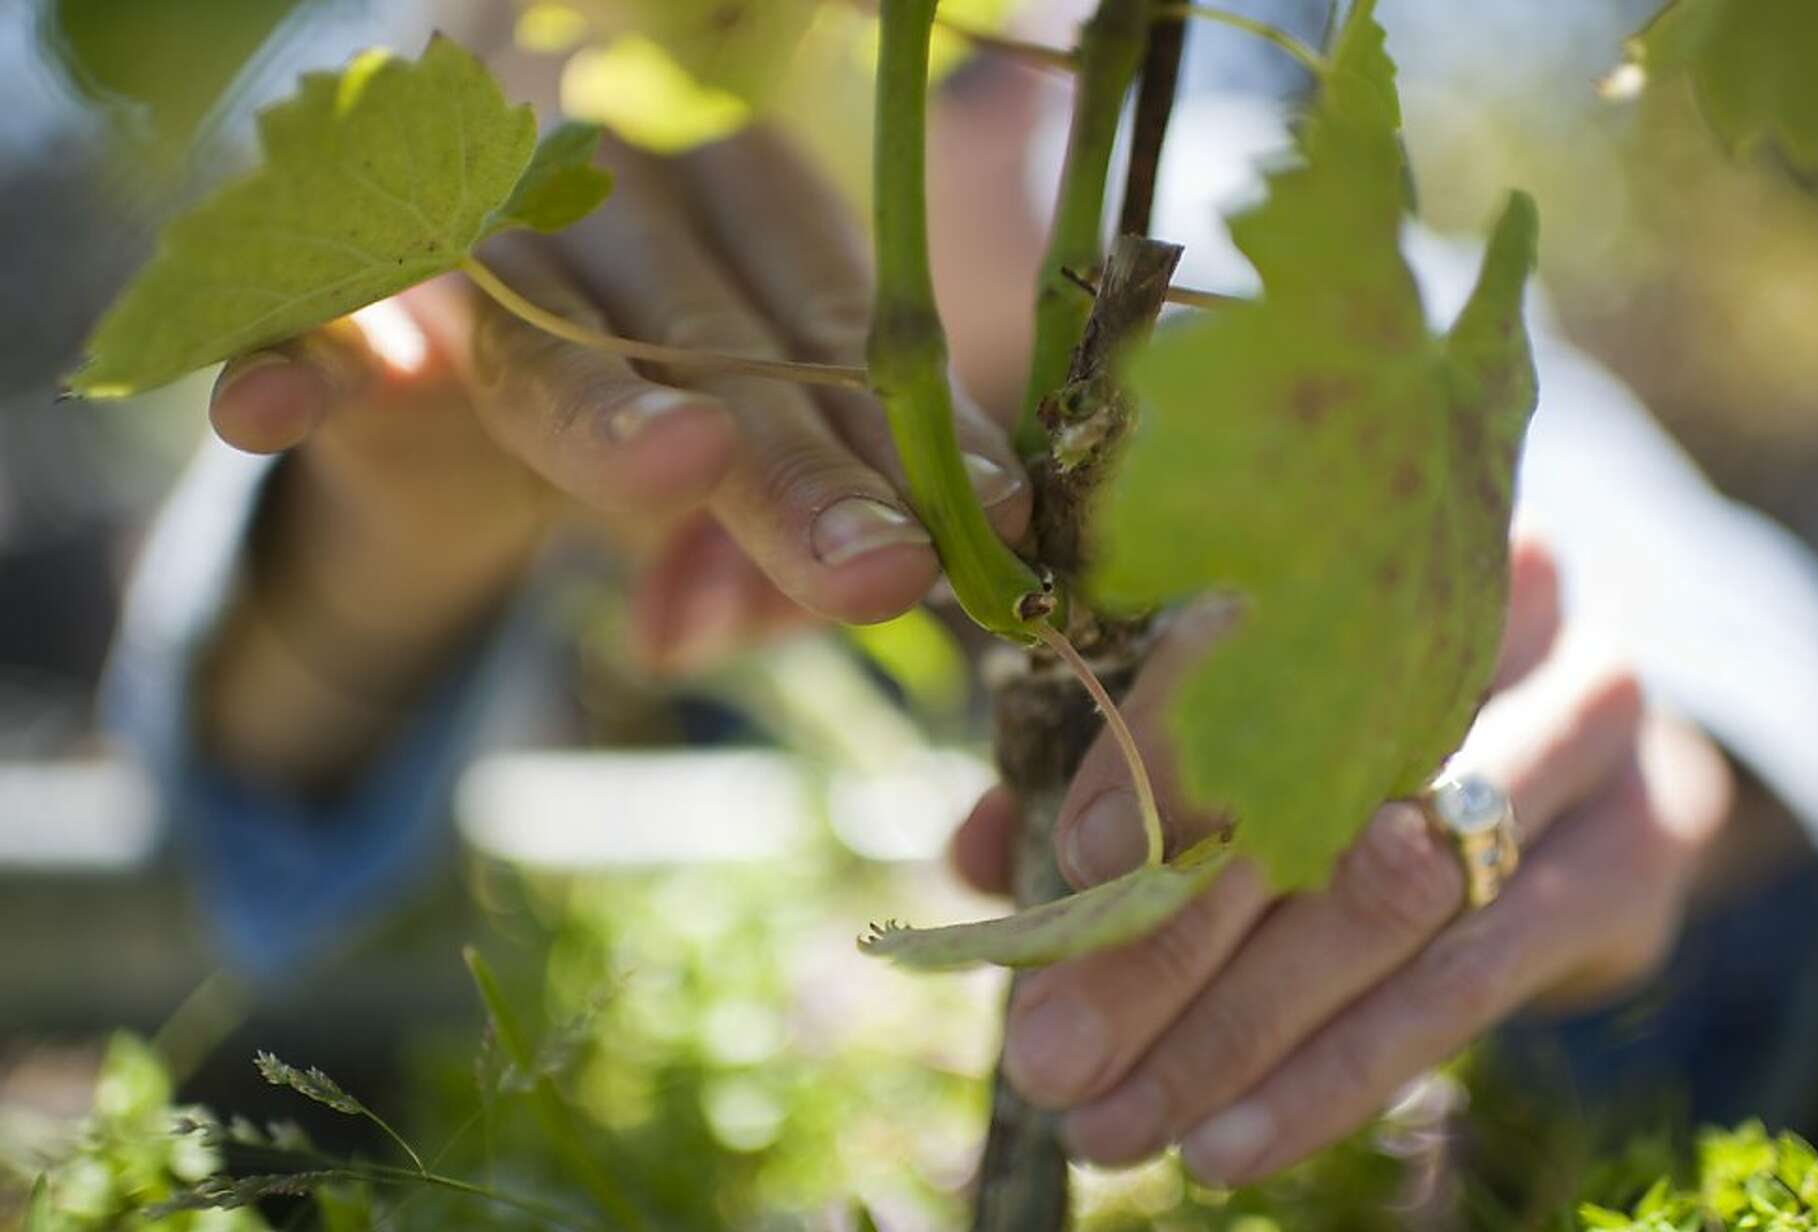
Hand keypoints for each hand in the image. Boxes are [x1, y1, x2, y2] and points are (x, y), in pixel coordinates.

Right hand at [199, 128, 1029, 782]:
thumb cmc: (614, 358)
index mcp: (718, 183)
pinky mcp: (314, 275)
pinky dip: (285, 357)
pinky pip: (295, 313)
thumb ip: (778, 513)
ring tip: (682, 466)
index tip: (977, 519)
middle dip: (793, 464)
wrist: (412, 296)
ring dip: (602, 409)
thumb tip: (825, 610)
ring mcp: (448, 217)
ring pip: (536, 326)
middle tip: (879, 570)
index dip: (893, 422)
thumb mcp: (715, 427)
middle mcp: (593, 171)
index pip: (822, 303)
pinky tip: (274, 408)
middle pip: (705, 328)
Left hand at [950, 541, 1731, 1184]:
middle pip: (1313, 788)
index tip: (1065, 866)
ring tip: (1116, 1125)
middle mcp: (1505, 607)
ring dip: (1235, 1032)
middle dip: (1165, 940)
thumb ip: (1125, 767)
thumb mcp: (1252, 707)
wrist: (1595, 754)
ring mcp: (1587, 730)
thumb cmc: (1375, 716)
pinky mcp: (1631, 857)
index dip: (1158, 754)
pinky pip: (1468, 983)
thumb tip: (974, 860)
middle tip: (1049, 1053)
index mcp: (1385, 540)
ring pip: (1386, 898)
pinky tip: (1234, 1142)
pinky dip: (1337, 1073)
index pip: (1263, 635)